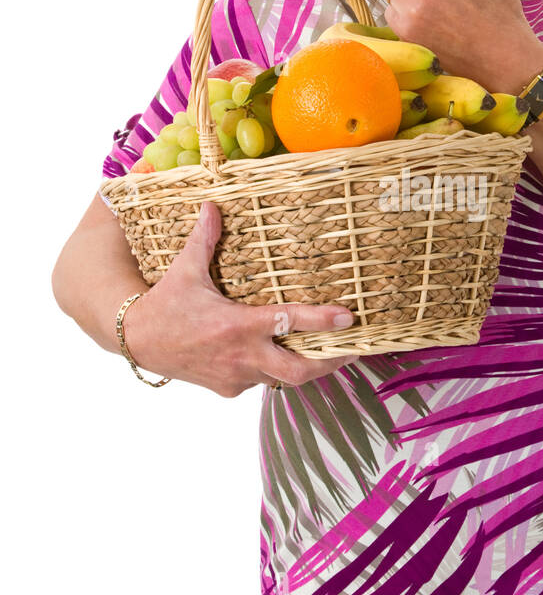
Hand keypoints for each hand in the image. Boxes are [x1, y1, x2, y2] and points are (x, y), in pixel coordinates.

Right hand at [121, 201, 356, 396]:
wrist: (136, 341)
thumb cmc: (165, 304)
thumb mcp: (185, 269)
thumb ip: (205, 239)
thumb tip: (213, 205)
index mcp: (237, 325)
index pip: (288, 323)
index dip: (322, 321)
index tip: (349, 318)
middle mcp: (241, 355)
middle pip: (299, 371)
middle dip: (330, 363)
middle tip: (353, 349)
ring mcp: (236, 376)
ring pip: (282, 379)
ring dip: (304, 367)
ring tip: (328, 353)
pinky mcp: (229, 389)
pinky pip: (260, 382)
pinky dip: (272, 370)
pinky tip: (279, 356)